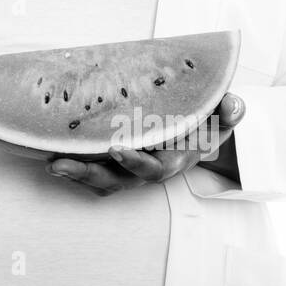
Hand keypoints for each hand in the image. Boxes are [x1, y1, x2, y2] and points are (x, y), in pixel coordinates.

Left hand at [45, 92, 244, 194]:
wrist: (201, 128)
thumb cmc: (209, 119)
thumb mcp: (224, 114)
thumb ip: (229, 111)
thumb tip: (236, 104)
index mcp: (175, 159)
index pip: (154, 168)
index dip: (135, 162)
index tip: (117, 147)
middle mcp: (150, 168)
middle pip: (117, 180)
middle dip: (88, 174)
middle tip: (58, 164)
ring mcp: (131, 167)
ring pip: (101, 178)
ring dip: (75, 172)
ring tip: (50, 162)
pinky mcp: (115, 160)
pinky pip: (94, 168)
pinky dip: (75, 162)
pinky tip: (51, 150)